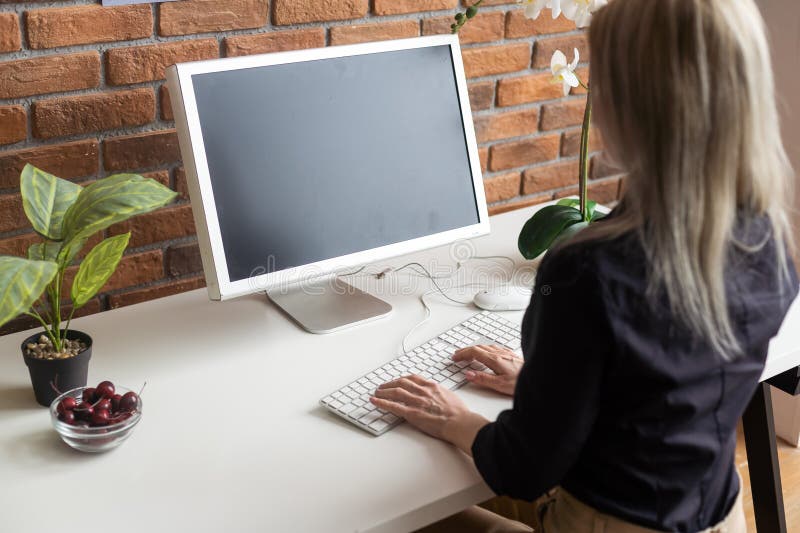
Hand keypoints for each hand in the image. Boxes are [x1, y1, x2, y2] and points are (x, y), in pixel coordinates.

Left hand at [371, 375, 487, 453]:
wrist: (460, 422)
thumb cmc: (459, 413)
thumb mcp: (449, 396)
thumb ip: (438, 393)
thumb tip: (436, 395)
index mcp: (432, 386)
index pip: (412, 378)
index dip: (402, 379)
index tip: (397, 380)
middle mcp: (422, 391)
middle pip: (401, 383)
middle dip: (390, 384)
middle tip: (383, 386)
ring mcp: (416, 401)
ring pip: (395, 392)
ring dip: (383, 392)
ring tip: (376, 393)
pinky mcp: (412, 413)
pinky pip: (393, 406)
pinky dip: (382, 403)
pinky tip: (375, 401)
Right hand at [453, 345, 522, 396]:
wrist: (538, 376)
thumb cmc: (521, 382)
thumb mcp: (499, 385)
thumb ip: (482, 379)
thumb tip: (468, 374)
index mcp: (495, 359)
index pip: (474, 352)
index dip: (463, 354)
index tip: (455, 358)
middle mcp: (500, 353)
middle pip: (479, 347)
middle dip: (466, 350)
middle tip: (458, 355)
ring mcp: (506, 353)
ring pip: (487, 346)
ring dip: (475, 349)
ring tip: (470, 354)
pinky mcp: (511, 355)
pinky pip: (495, 348)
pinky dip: (486, 349)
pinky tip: (488, 353)